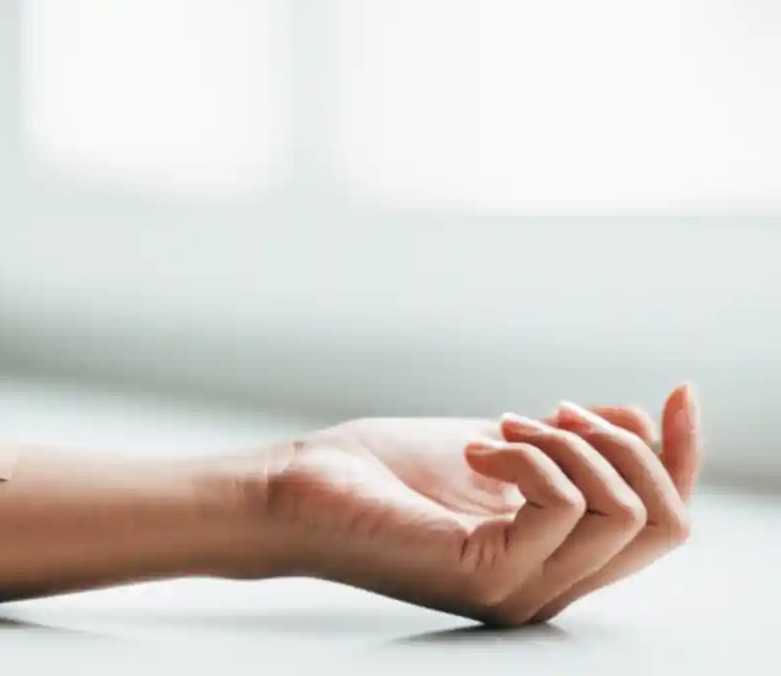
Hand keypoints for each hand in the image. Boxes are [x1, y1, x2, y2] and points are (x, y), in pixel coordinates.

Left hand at [261, 385, 700, 625]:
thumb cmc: (384, 469)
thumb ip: (571, 442)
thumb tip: (643, 419)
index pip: (662, 524)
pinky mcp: (489, 578)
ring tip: (496, 429)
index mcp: (557, 559)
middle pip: (665, 523)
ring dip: (569, 442)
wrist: (300, 489)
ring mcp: (523, 592)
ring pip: (627, 512)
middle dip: (624, 443)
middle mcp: (550, 587)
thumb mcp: (500, 444)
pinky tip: (474, 448)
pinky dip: (529, 454)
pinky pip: (565, 505)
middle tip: (545, 410)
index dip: (682, 455)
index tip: (679, 391)